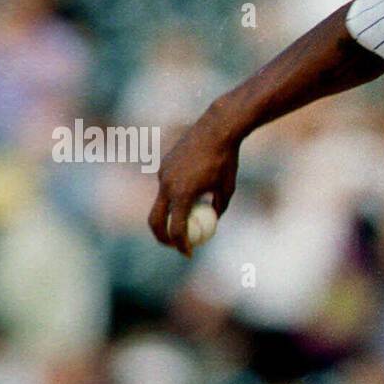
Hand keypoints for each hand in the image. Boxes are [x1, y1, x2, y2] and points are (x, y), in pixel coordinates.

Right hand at [148, 113, 240, 255]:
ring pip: (161, 202)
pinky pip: (166, 186)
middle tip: (174, 246)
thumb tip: (211, 222)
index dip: (182, 245)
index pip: (177, 229)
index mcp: (182, 194)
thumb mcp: (227, 189)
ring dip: (171, 214)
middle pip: (155, 220)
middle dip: (162, 237)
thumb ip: (217, 208)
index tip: (188, 254)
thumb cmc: (226, 161)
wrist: (216, 129)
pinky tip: (194, 184)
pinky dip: (175, 195)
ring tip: (193, 210)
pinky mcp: (163, 165)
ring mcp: (162, 174)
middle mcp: (167, 185)